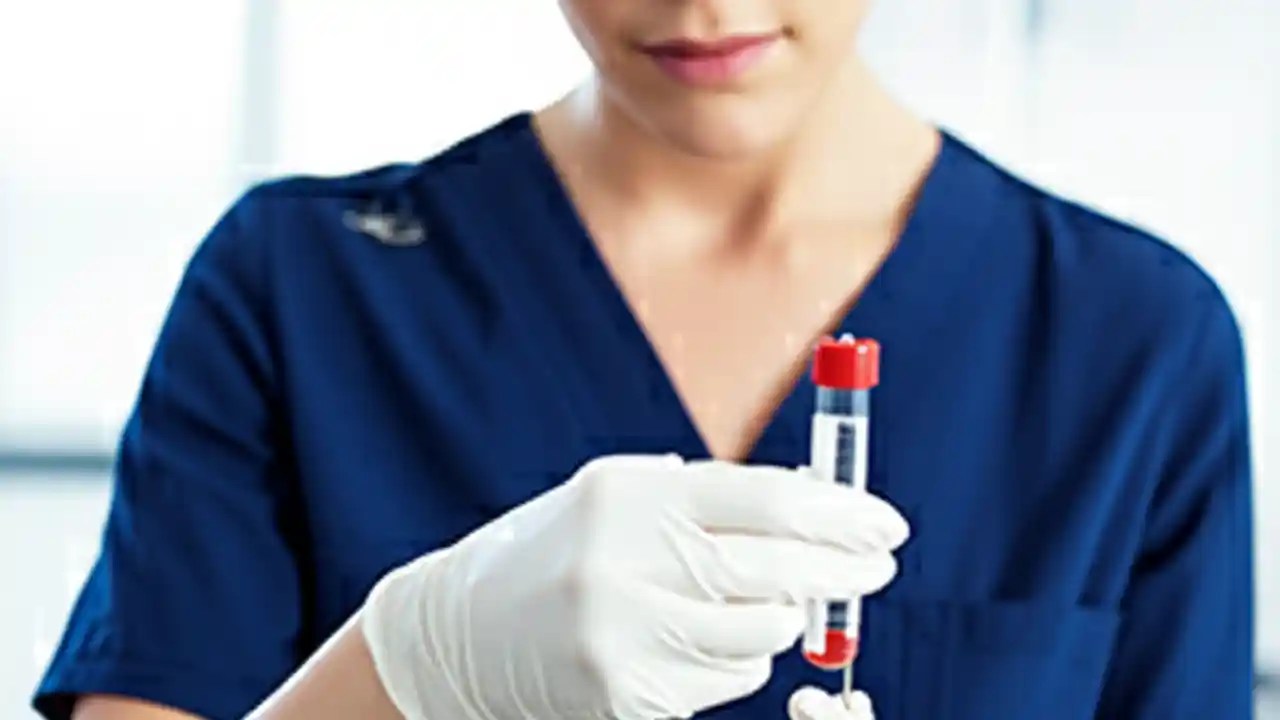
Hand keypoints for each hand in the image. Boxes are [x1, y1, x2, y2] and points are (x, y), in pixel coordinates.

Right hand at [361, 454, 908, 719]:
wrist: (463, 634)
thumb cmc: (561, 551)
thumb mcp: (619, 499)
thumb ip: (707, 498)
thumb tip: (818, 504)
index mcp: (626, 497)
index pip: (763, 500)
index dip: (839, 511)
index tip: (887, 523)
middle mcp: (621, 565)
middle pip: (774, 569)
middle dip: (843, 569)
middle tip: (880, 565)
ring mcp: (622, 639)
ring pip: (760, 635)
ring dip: (786, 620)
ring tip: (774, 604)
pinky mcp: (628, 698)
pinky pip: (727, 679)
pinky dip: (740, 657)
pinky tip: (714, 638)